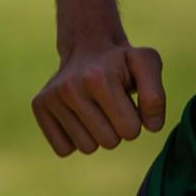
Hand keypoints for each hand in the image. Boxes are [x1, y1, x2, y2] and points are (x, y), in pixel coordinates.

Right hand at [31, 41, 165, 155]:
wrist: (86, 47)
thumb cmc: (121, 61)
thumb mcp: (147, 64)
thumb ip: (156, 96)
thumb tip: (151, 126)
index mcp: (98, 79)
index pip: (130, 131)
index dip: (134, 120)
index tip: (127, 102)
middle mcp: (69, 88)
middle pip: (109, 142)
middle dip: (116, 129)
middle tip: (110, 106)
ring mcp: (51, 97)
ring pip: (86, 148)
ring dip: (95, 134)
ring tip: (94, 109)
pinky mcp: (39, 106)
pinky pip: (63, 149)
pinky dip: (74, 139)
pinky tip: (77, 117)